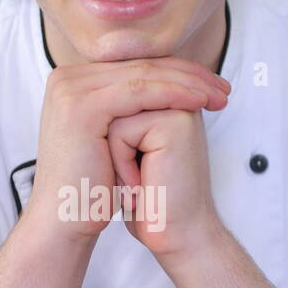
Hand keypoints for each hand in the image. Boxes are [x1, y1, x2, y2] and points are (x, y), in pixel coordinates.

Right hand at [26, 56, 229, 246]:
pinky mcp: (82, 107)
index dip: (177, 72)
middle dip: (187, 75)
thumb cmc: (93, 189)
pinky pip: (139, 93)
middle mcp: (66, 79)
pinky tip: (198, 102)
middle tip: (222, 87)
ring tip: (219, 95)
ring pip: (142, 77)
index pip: (134, 66)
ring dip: (187, 84)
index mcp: (72, 82)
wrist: (65, 221)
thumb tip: (169, 88)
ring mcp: (71, 90)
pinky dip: (173, 94)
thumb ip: (130, 109)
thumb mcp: (112, 139)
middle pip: (140, 67)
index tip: (211, 85)